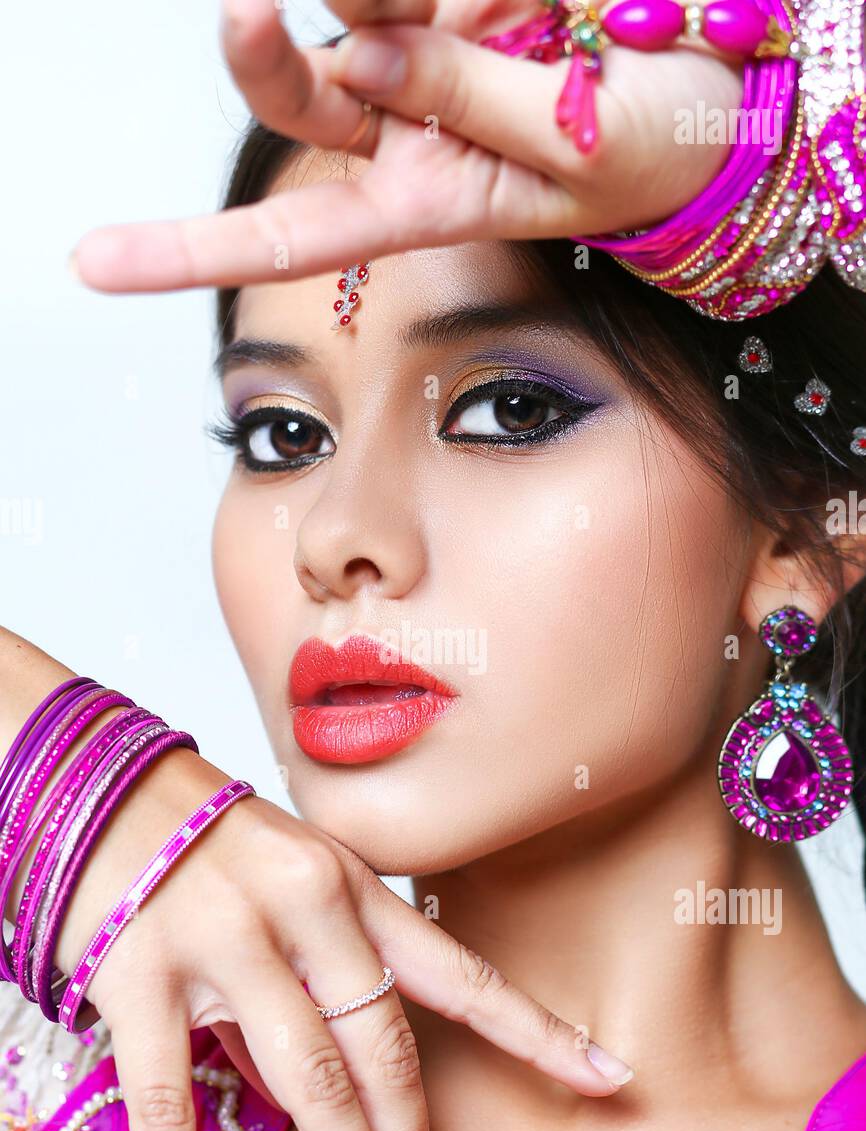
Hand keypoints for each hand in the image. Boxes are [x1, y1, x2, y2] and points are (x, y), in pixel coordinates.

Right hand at [52, 744, 631, 1130]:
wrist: (101, 790)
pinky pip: (168, 1103)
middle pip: (385, 1054)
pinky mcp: (139, 975)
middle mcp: (303, 908)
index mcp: (352, 884)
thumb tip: (330, 1096)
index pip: (459, 973)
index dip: (535, 1033)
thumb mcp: (294, 886)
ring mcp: (223, 940)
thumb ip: (322, 982)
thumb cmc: (213, 842)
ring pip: (308, 1084)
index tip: (606, 1079)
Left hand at [70, 0, 744, 292]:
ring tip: (520, 5)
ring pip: (352, 0)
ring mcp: (422, 51)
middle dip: (263, 48)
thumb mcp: (571, 150)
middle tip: (256, 5)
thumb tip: (361, 55)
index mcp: (423, 201)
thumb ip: (470, 104)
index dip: (190, 247)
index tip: (87, 262)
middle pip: (292, 87)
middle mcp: (404, 126)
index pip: (288, 233)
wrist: (718, 94)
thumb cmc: (654, 154)